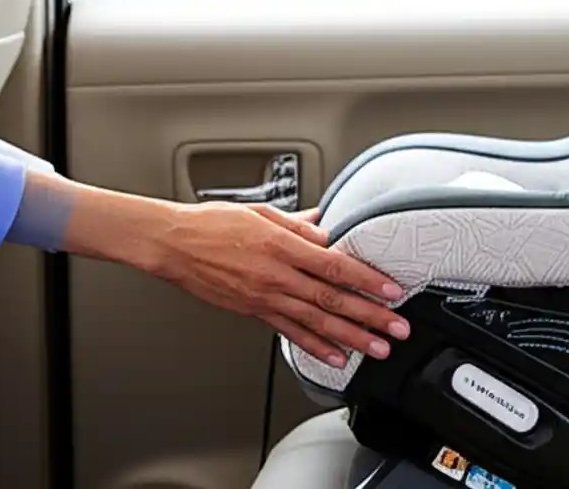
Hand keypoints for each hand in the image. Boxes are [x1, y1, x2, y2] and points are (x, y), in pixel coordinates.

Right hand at [149, 201, 409, 367]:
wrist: (172, 244)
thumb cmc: (212, 223)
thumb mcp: (261, 211)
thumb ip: (298, 223)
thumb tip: (326, 226)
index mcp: (282, 246)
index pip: (336, 266)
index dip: (367, 280)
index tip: (391, 291)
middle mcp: (277, 275)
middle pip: (333, 299)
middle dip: (370, 316)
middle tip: (396, 329)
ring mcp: (265, 297)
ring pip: (316, 321)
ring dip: (351, 337)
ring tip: (376, 348)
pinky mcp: (254, 311)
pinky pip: (290, 332)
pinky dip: (315, 347)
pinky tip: (336, 356)